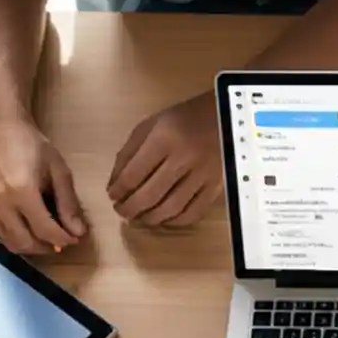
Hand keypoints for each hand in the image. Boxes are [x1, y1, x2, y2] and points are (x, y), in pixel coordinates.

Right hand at [0, 116, 86, 253]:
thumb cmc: (33, 147)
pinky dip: (15, 238)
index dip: (64, 239)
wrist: (1, 130)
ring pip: (10, 243)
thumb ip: (68, 204)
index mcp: (22, 192)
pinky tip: (28, 229)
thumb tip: (78, 232)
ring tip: (47, 238)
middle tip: (62, 241)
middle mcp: (1, 203)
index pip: (45, 230)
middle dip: (47, 247)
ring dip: (32, 246)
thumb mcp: (59, 172)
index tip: (76, 238)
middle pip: (25, 243)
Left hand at [109, 91, 223, 228]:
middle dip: (131, 208)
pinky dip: (176, 221)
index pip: (133, 174)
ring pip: (172, 208)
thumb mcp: (151, 125)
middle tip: (122, 211)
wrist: (226, 116)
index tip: (112, 195)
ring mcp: (202, 175)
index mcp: (163, 139)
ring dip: (151, 218)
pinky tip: (166, 217)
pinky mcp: (217, 186)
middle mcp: (183, 158)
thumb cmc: (183, 119)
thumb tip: (116, 183)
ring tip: (140, 218)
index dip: (118, 190)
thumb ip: (130, 151)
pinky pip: (194, 212)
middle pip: (151, 195)